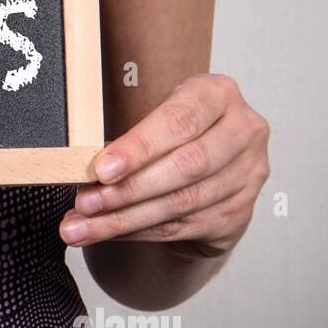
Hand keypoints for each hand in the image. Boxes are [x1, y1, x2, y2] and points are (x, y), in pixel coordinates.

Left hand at [59, 74, 269, 257]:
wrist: (207, 171)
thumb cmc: (173, 136)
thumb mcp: (156, 120)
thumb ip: (128, 139)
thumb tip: (80, 167)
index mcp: (218, 94)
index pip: (178, 121)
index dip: (138, 148)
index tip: (101, 169)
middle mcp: (243, 132)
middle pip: (185, 166)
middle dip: (128, 189)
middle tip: (86, 203)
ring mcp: (247, 176)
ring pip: (180, 203)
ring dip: (124, 219)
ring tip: (83, 226)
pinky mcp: (239, 214)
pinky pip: (181, 228)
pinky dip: (137, 233)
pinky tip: (108, 233)